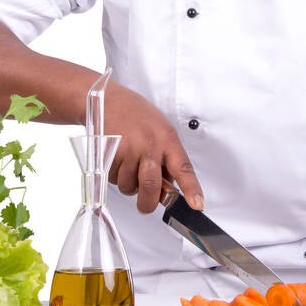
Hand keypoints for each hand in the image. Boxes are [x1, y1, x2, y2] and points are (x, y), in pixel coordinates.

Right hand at [104, 84, 203, 213]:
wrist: (108, 100)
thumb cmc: (137, 115)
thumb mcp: (161, 130)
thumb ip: (167, 158)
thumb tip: (168, 187)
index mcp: (167, 139)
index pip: (183, 168)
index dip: (192, 189)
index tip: (197, 204)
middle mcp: (150, 144)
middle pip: (151, 186)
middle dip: (148, 203)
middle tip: (146, 205)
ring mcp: (129, 149)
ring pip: (128, 186)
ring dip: (128, 185)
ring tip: (128, 164)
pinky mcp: (109, 153)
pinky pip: (112, 179)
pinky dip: (114, 176)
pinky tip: (117, 158)